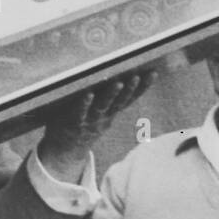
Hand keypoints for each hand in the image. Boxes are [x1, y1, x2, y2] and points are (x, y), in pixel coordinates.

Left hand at [37, 73, 152, 178]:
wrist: (65, 150)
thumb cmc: (83, 123)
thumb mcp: (98, 113)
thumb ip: (106, 96)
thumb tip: (115, 68)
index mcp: (111, 112)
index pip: (130, 98)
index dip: (143, 87)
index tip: (153, 73)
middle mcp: (104, 116)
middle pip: (120, 102)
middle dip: (130, 89)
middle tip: (137, 76)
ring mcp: (91, 120)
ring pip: (103, 106)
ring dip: (112, 95)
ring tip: (119, 83)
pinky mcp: (74, 122)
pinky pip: (81, 113)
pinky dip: (85, 104)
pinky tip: (89, 95)